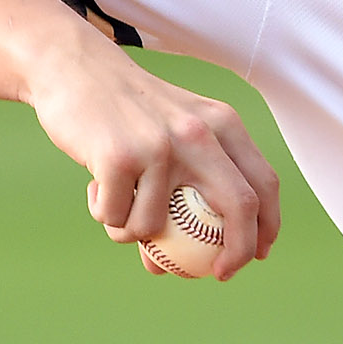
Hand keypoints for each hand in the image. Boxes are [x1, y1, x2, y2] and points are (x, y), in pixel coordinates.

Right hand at [26, 34, 280, 279]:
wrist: (74, 69)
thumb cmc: (127, 114)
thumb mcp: (171, 136)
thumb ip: (183, 191)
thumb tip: (170, 266)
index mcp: (222, 124)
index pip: (264, 181)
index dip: (268, 225)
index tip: (259, 254)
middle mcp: (199, 133)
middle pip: (240, 206)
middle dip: (238, 251)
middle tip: (220, 274)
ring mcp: (160, 145)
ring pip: (157, 226)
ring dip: (132, 231)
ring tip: (116, 201)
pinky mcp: (119, 158)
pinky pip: (117, 219)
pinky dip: (104, 213)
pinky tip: (95, 184)